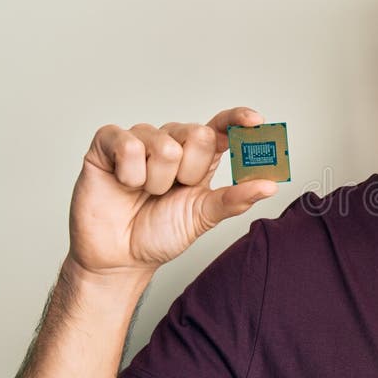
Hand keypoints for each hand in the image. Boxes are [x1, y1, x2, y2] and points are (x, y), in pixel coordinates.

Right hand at [67, 107, 277, 278]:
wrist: (119, 257)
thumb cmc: (159, 233)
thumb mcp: (203, 217)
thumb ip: (235, 199)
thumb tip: (270, 186)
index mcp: (198, 157)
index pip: (221, 127)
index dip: (238, 119)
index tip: (257, 122)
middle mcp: (171, 142)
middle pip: (198, 133)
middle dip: (190, 171)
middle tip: (175, 190)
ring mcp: (139, 140)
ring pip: (163, 145)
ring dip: (157, 180)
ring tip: (145, 193)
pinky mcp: (108, 143)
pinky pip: (128, 145)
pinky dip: (130, 174)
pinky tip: (124, 184)